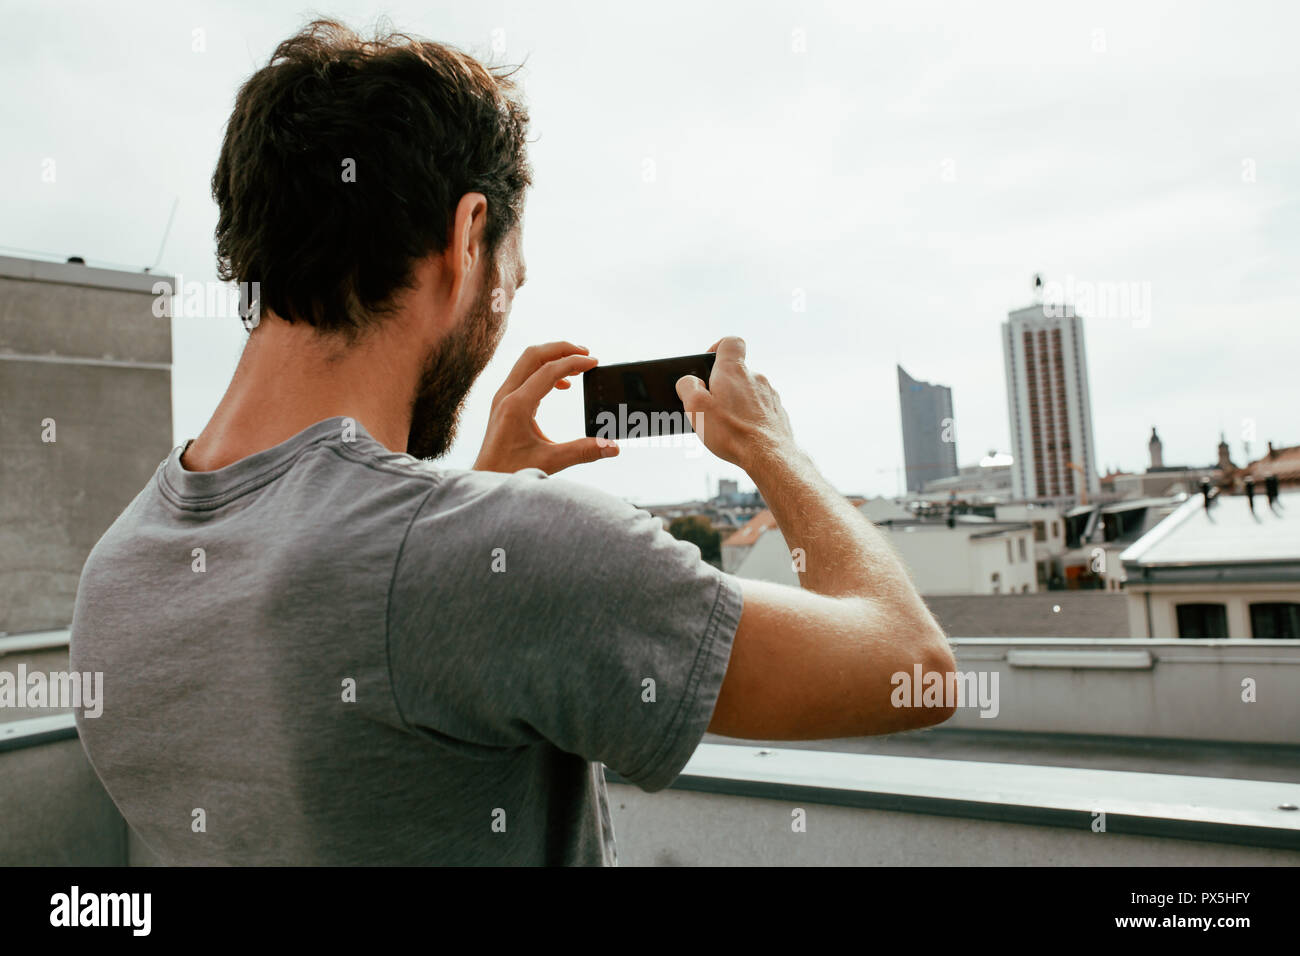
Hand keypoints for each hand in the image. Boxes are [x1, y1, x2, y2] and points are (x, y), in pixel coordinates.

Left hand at [473, 341, 620, 474]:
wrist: (484, 479)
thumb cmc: (510, 472)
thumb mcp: (550, 461)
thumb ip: (583, 451)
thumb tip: (612, 447)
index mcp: (516, 405)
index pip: (548, 370)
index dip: (574, 362)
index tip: (594, 362)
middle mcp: (506, 395)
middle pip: (534, 355)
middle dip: (562, 349)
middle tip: (586, 354)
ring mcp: (503, 397)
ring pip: (527, 362)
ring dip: (553, 358)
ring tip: (578, 366)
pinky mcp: (504, 402)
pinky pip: (525, 375)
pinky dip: (545, 371)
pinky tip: (562, 386)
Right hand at [675, 336, 794, 471]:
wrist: (768, 456)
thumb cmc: (732, 432)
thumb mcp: (696, 408)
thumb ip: (688, 387)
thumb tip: (688, 381)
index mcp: (733, 371)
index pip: (731, 342)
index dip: (718, 348)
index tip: (708, 365)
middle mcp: (755, 378)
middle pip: (736, 372)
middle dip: (722, 385)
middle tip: (710, 406)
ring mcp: (769, 395)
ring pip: (748, 391)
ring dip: (736, 402)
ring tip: (726, 424)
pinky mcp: (777, 412)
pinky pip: (760, 407)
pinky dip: (749, 415)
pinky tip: (741, 432)